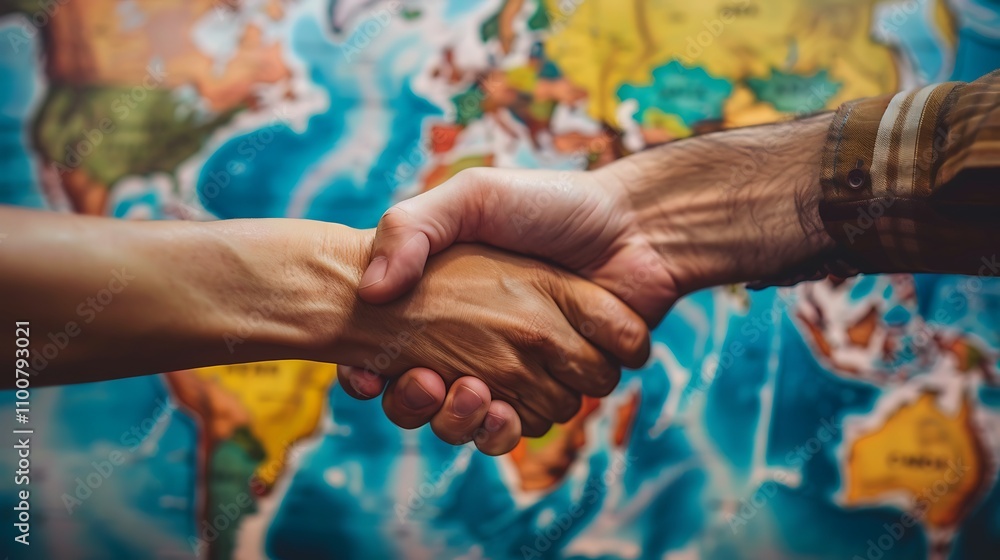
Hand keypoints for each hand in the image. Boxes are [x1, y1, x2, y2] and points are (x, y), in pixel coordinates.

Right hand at [345, 115, 836, 434]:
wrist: (635, 228)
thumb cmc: (550, 206)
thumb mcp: (472, 197)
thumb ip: (413, 228)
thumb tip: (372, 290)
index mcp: (451, 305)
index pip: (391, 354)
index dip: (371, 375)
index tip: (366, 375)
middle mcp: (479, 342)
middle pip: (424, 402)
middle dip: (415, 405)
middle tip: (425, 381)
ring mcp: (519, 371)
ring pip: (468, 424)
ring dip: (458, 421)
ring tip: (465, 391)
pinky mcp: (559, 390)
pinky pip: (521, 429)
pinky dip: (505, 429)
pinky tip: (500, 410)